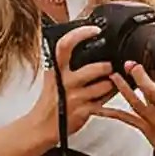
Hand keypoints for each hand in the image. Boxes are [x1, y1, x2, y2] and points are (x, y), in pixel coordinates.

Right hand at [25, 25, 116, 145]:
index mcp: (56, 70)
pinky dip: (110, 97)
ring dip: (112, 84)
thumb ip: (67, 64)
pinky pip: (105, 101)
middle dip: (107, 67)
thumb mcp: (53, 78)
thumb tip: (88, 47)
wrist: (42, 126)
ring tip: (109, 84)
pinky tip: (109, 95)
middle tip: (109, 67)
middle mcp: (64, 82)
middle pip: (94, 68)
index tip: (95, 30)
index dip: (81, 34)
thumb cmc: (51, 100)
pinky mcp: (83, 111)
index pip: (65, 45)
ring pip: (105, 86)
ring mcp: (74, 97)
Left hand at [93, 61, 154, 155]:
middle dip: (138, 75)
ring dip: (123, 88)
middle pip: (150, 90)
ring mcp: (154, 120)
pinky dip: (112, 113)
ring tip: (114, 76)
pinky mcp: (145, 129)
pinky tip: (102, 108)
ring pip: (135, 101)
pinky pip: (127, 119)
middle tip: (130, 64)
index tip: (149, 58)